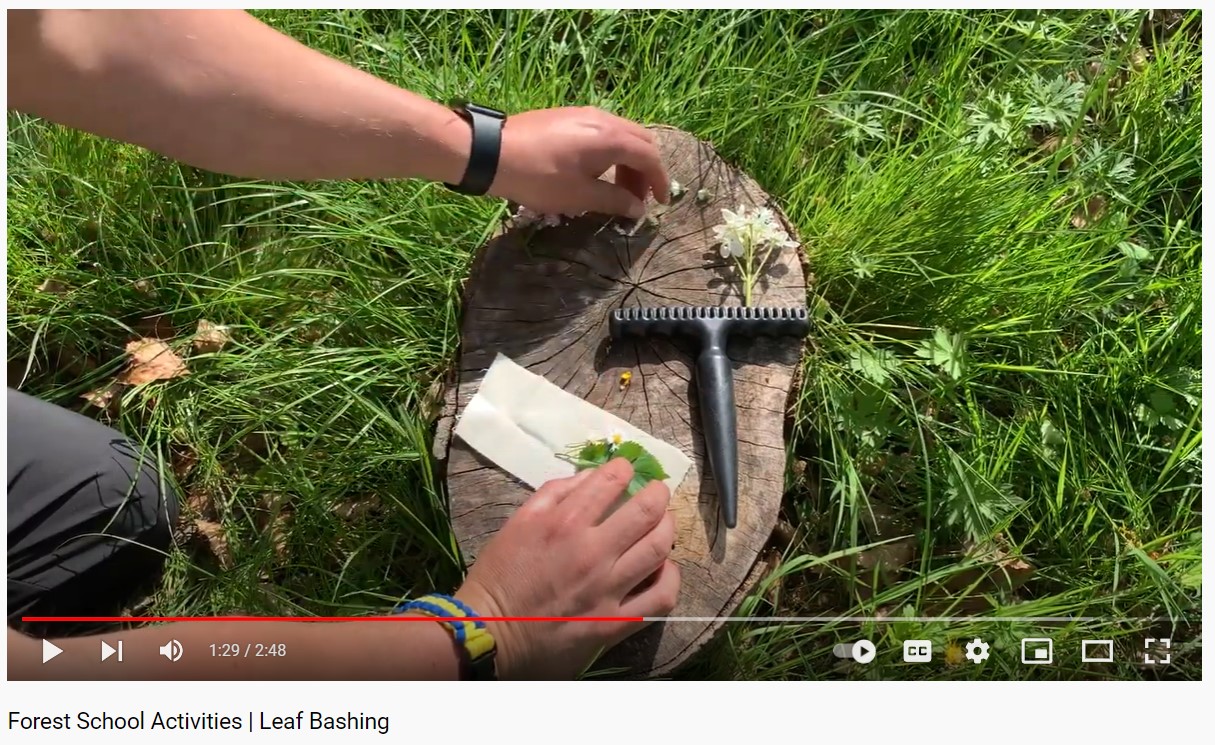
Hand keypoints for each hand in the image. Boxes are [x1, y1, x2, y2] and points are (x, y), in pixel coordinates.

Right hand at [454, 458, 679, 678]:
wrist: (490, 633)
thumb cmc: (500, 575)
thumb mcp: (518, 521)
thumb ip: (555, 493)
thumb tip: (592, 476)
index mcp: (564, 523)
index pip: (611, 481)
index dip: (624, 468)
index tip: (625, 470)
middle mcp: (592, 552)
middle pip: (647, 511)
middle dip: (659, 492)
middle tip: (658, 491)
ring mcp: (608, 589)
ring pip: (660, 548)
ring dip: (667, 528)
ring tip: (662, 523)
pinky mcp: (616, 622)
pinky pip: (661, 597)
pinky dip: (670, 576)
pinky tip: (662, 568)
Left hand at [487, 106, 671, 218]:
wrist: (492, 152)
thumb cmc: (539, 178)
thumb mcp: (579, 195)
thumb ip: (614, 200)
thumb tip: (637, 208)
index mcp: (611, 137)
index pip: (649, 156)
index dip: (659, 181)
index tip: (660, 204)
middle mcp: (603, 119)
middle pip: (640, 141)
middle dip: (645, 171)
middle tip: (638, 199)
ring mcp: (585, 114)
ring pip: (622, 136)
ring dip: (627, 163)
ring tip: (617, 191)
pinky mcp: (568, 116)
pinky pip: (603, 133)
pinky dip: (611, 153)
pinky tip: (597, 173)